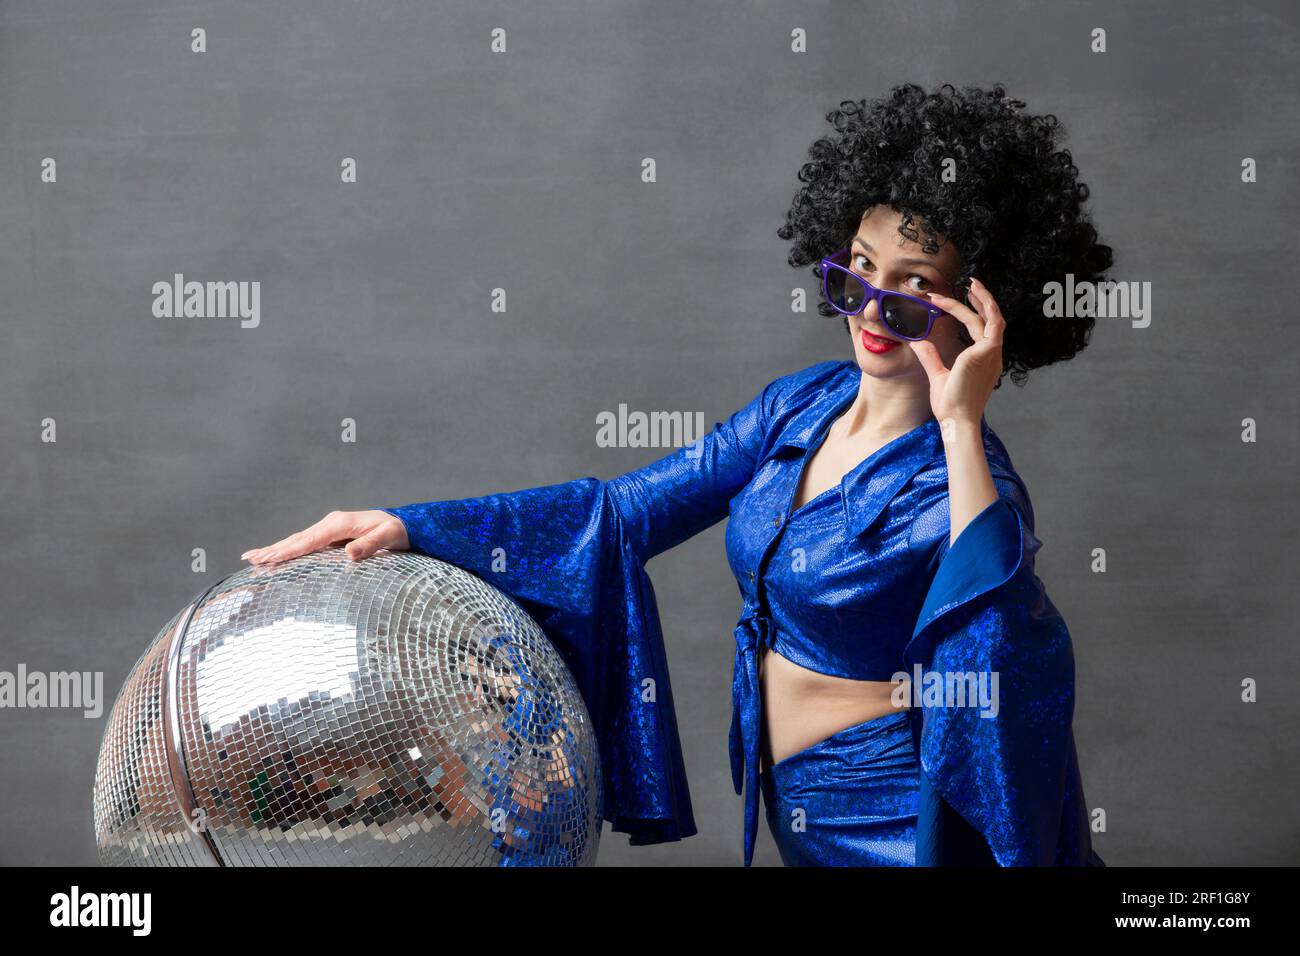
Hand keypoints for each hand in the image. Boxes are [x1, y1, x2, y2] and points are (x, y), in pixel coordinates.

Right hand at [241, 510, 408, 564]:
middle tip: (250, 559)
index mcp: (339, 524)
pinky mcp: (331, 536)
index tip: (270, 557)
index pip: (310, 540)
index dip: (289, 550)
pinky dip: (289, 550)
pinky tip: (277, 557)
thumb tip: (348, 553)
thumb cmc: (397, 531)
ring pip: (298, 541)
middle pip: (297, 539)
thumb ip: (370, 545)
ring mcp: (329, 530)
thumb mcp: (388, 537)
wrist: (403, 524)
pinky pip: (306, 544)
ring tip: (253, 558)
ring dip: (276, 549)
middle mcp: (331, 524)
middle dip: (274, 549)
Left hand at [908, 277, 1004, 427]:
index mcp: (984, 360)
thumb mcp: (937, 374)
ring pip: (992, 318)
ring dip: (983, 300)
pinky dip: (984, 310)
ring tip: (971, 284)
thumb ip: (930, 356)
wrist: (955, 419)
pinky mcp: (986, 353)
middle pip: (992, 320)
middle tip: (971, 284)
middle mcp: (991, 355)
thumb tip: (918, 341)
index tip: (951, 302)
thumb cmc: (950, 404)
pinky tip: (970, 299)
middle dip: (983, 300)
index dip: (969, 312)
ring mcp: (991, 354)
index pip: (981, 329)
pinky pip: (991, 325)